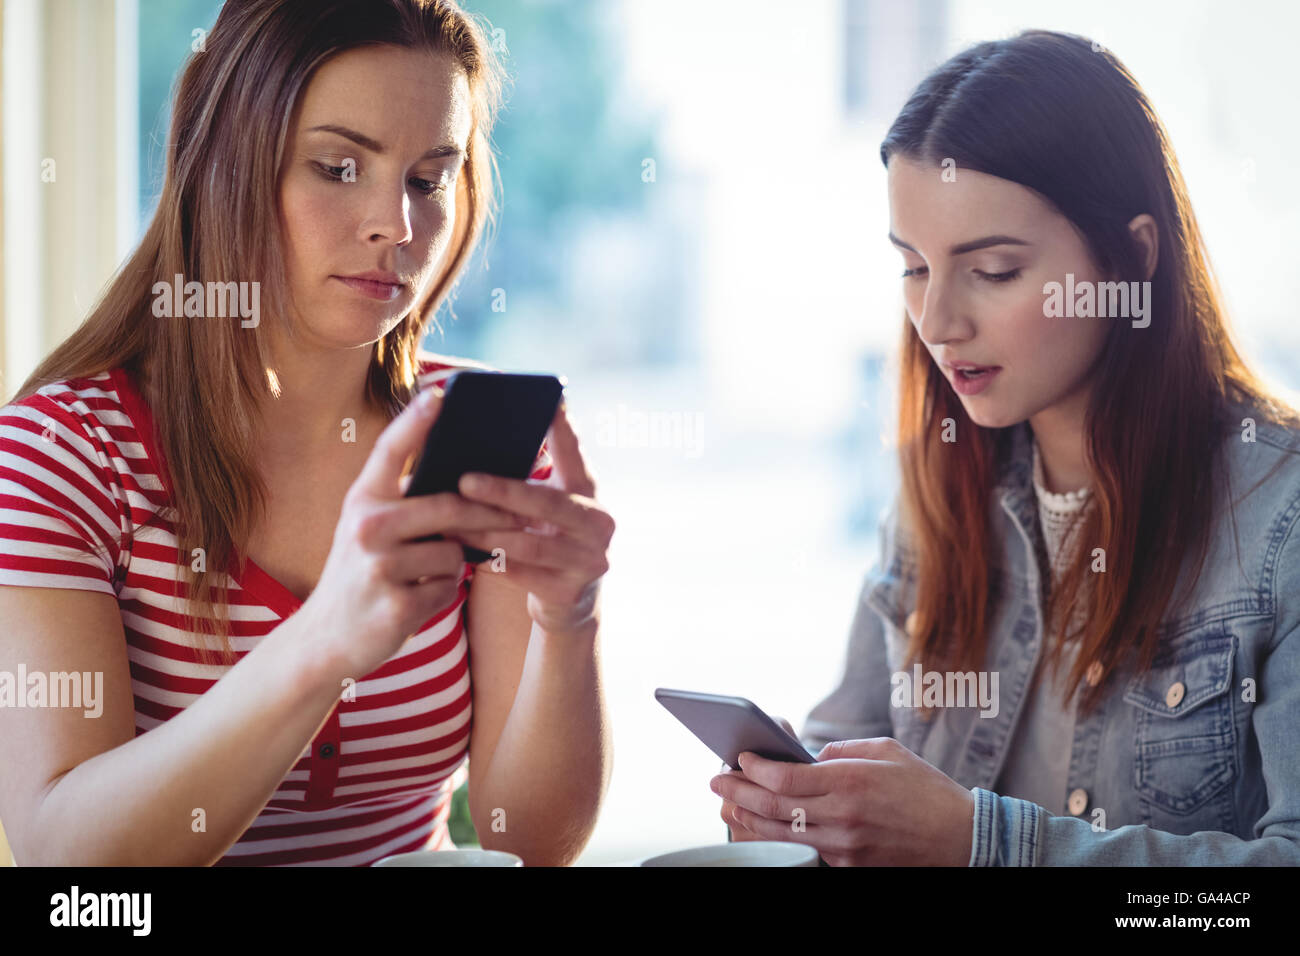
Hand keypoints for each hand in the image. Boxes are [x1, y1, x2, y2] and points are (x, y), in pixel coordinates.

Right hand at [302, 386, 524, 677]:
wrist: (325, 637)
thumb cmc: (360, 573)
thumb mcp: (368, 528)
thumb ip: (402, 500)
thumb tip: (465, 477)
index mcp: (362, 500)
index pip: (391, 450)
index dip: (416, 420)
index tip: (440, 392)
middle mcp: (366, 527)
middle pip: (449, 506)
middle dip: (487, 515)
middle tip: (515, 517)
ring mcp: (379, 567)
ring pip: (454, 552)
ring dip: (454, 564)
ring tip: (424, 573)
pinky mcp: (396, 605)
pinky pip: (447, 588)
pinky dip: (442, 593)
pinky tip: (417, 599)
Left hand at [452, 402, 614, 637]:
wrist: (571, 601)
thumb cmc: (548, 539)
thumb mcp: (550, 508)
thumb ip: (532, 480)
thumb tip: (480, 444)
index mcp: (590, 494)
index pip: (576, 456)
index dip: (564, 430)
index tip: (551, 401)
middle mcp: (598, 524)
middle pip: (549, 503)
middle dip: (504, 492)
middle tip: (465, 480)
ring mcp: (588, 560)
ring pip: (529, 543)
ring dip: (486, 532)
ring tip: (451, 522)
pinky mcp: (568, 591)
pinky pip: (521, 574)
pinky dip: (490, 562)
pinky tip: (462, 554)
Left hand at [710, 736, 974, 865]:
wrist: (964, 839)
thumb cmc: (926, 790)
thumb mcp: (887, 752)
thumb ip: (841, 751)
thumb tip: (807, 755)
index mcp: (851, 781)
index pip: (787, 777)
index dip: (756, 768)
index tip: (739, 757)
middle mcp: (843, 816)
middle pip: (775, 806)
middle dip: (739, 791)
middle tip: (716, 779)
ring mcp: (845, 847)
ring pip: (782, 834)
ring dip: (748, 819)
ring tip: (727, 805)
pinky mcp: (851, 866)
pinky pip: (804, 852)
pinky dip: (776, 840)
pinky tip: (759, 829)